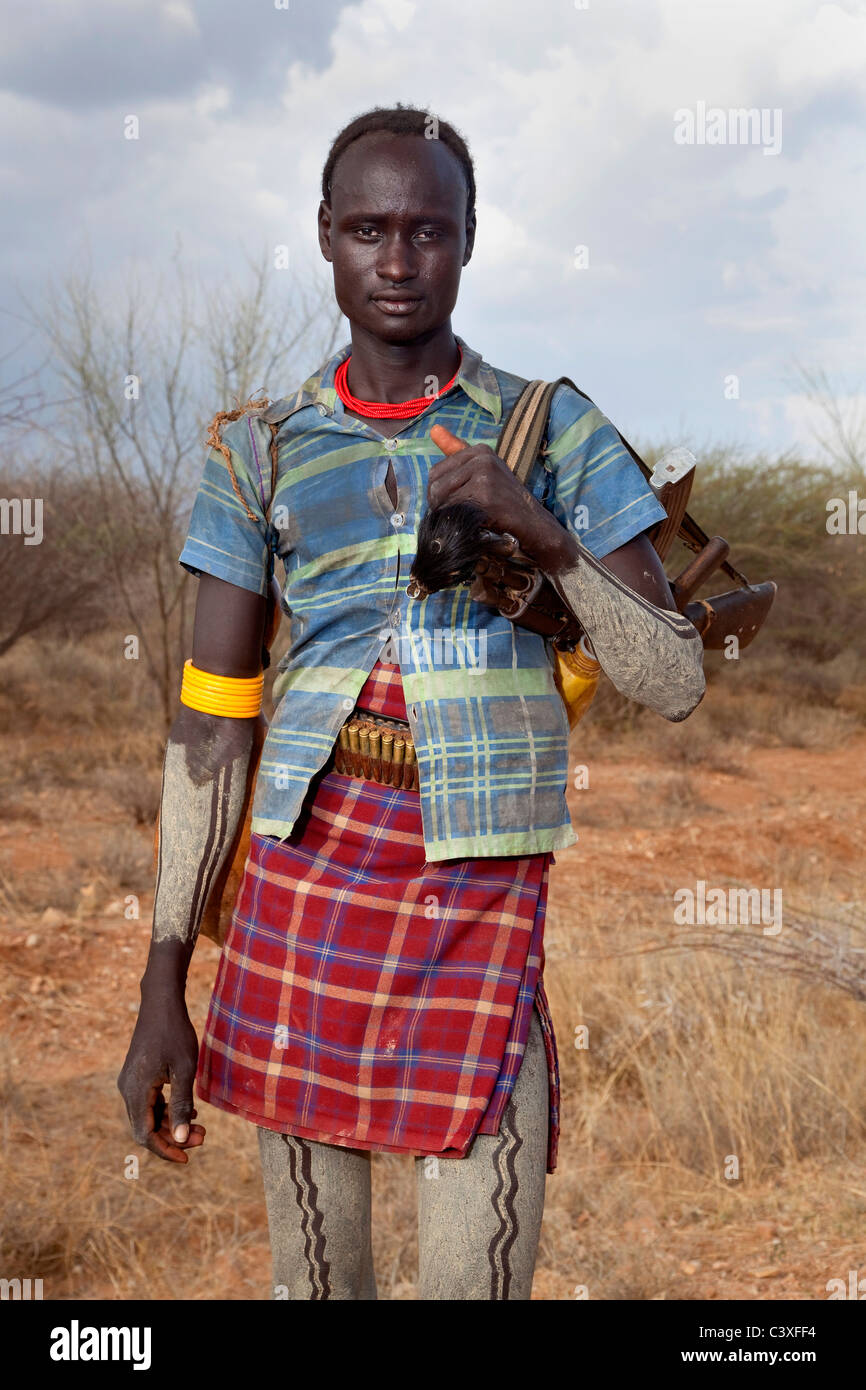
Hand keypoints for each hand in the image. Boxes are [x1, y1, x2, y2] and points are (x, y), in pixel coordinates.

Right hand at [117, 995, 205, 1164]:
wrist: (161, 1002)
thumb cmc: (175, 1033)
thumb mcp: (185, 1070)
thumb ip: (181, 1106)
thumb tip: (179, 1139)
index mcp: (136, 1091)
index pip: (145, 1135)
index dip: (165, 1150)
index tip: (187, 1158)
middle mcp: (127, 1090)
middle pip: (146, 1128)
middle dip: (173, 1138)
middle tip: (204, 1138)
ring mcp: (130, 1082)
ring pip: (148, 1116)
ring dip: (172, 1125)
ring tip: (202, 1127)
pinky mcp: (137, 1075)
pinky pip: (150, 1102)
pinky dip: (168, 1110)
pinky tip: (190, 1112)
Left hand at [428, 424, 573, 571]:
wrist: (532, 522)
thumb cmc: (505, 500)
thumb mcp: (484, 470)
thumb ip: (457, 451)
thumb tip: (433, 428)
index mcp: (480, 451)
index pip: (435, 473)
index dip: (438, 495)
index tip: (455, 504)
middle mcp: (482, 459)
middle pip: (436, 487)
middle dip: (441, 506)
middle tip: (459, 516)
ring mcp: (484, 476)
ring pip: (443, 500)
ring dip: (450, 516)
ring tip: (468, 519)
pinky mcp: (485, 495)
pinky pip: (455, 511)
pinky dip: (459, 522)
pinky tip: (475, 524)